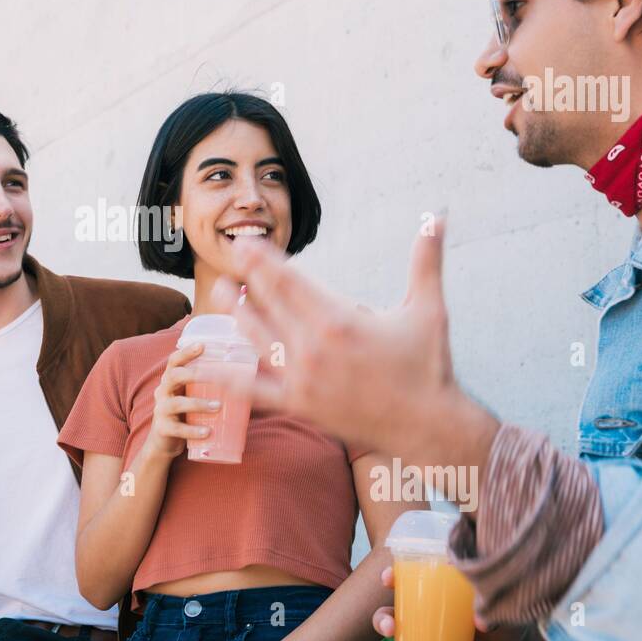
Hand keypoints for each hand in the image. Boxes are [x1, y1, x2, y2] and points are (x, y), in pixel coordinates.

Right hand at [141, 343, 219, 461]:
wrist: (164, 443)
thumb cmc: (186, 415)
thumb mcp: (193, 396)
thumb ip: (209, 387)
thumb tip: (248, 379)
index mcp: (171, 380)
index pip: (175, 361)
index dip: (186, 352)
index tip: (202, 345)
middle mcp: (163, 391)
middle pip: (173, 376)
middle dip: (192, 374)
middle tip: (213, 376)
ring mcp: (161, 410)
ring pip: (177, 403)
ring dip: (199, 403)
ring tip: (218, 406)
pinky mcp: (163, 429)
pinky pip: (177, 429)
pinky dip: (193, 430)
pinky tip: (208, 432)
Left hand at [209, 216, 497, 467]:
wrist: (426, 426)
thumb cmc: (428, 365)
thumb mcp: (428, 307)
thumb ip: (427, 258)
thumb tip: (438, 214)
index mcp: (338, 319)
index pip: (288, 280)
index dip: (263, 258)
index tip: (246, 241)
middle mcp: (313, 347)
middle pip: (267, 302)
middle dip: (247, 275)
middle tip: (230, 252)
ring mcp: (301, 378)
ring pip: (256, 338)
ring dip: (236, 313)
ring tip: (221, 291)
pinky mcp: (298, 405)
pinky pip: (254, 391)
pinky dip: (227, 378)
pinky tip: (202, 366)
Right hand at [370, 565, 545, 640]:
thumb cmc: (512, 632)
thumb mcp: (506, 614)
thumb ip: (494, 609)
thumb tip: (479, 621)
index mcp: (445, 597)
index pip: (415, 582)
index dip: (396, 577)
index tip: (388, 578)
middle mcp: (432, 617)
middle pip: (398, 611)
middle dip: (384, 615)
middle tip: (389, 624)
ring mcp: (430, 640)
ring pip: (397, 636)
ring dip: (385, 640)